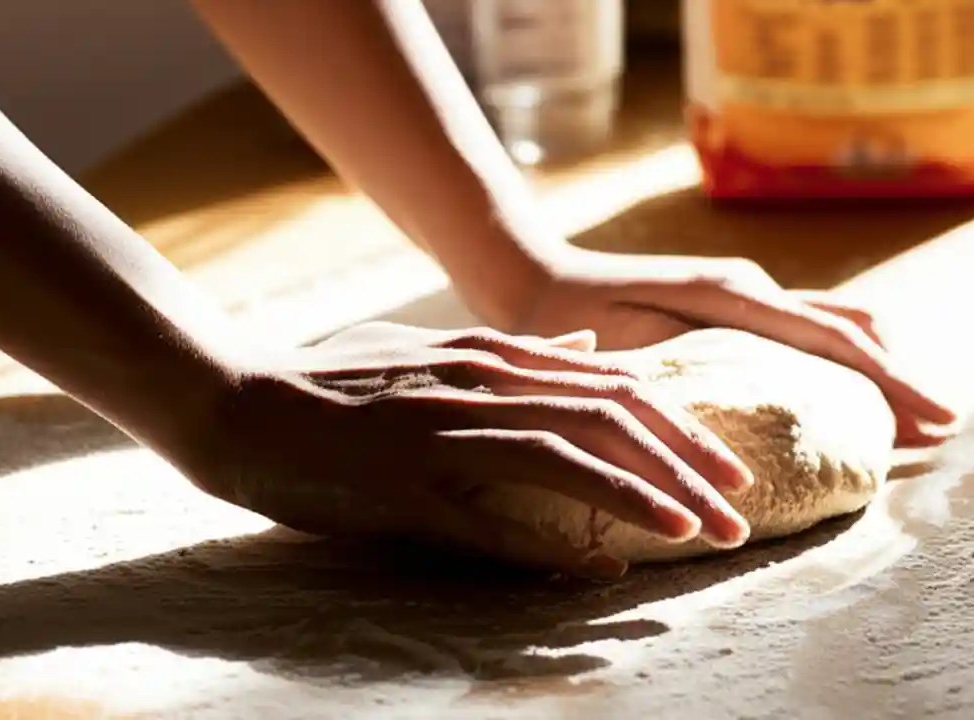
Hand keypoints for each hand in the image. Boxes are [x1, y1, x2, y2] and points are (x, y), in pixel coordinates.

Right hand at [192, 323, 752, 578]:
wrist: (232, 398)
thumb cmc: (332, 382)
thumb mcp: (431, 351)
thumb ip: (515, 353)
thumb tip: (591, 352)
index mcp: (488, 354)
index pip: (610, 383)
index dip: (680, 425)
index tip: (726, 464)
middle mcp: (479, 383)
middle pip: (609, 414)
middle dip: (687, 460)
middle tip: (741, 505)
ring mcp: (443, 430)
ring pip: (570, 452)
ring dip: (646, 490)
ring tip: (705, 527)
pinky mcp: (406, 483)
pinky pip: (498, 514)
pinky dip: (563, 534)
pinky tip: (614, 559)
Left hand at [511, 249, 956, 446]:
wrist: (539, 283)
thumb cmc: (573, 318)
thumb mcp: (624, 343)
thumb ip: (682, 361)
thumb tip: (738, 401)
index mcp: (738, 296)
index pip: (835, 342)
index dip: (891, 382)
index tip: (939, 418)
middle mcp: (753, 289)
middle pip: (848, 335)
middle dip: (897, 379)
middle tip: (946, 425)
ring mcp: (747, 294)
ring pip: (834, 326)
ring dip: (876, 367)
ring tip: (915, 413)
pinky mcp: (735, 305)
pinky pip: (804, 329)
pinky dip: (842, 357)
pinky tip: (856, 384)